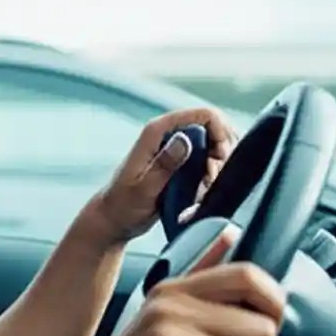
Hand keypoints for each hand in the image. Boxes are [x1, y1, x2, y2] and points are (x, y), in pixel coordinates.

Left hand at [85, 107, 237, 245]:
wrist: (114, 220)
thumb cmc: (123, 205)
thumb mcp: (144, 188)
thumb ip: (164, 164)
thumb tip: (185, 140)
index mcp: (157, 132)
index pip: (204, 115)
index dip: (220, 134)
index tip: (218, 161)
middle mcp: (168, 135)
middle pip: (215, 130)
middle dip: (221, 154)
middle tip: (210, 180)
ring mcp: (176, 149)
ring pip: (214, 148)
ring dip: (216, 169)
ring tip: (202, 190)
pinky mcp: (180, 164)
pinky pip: (207, 163)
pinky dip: (210, 177)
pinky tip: (199, 194)